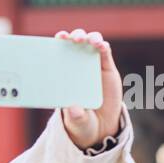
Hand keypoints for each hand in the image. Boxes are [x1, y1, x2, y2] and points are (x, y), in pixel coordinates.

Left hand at [56, 29, 123, 149]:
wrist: (101, 126)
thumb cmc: (82, 121)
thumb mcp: (78, 122)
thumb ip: (76, 117)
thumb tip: (73, 110)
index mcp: (62, 75)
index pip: (57, 53)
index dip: (56, 43)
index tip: (57, 38)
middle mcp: (76, 66)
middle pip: (74, 43)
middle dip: (72, 36)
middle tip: (71, 39)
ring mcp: (92, 65)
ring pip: (90, 42)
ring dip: (89, 37)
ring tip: (89, 42)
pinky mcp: (107, 68)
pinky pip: (105, 52)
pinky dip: (103, 46)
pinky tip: (101, 46)